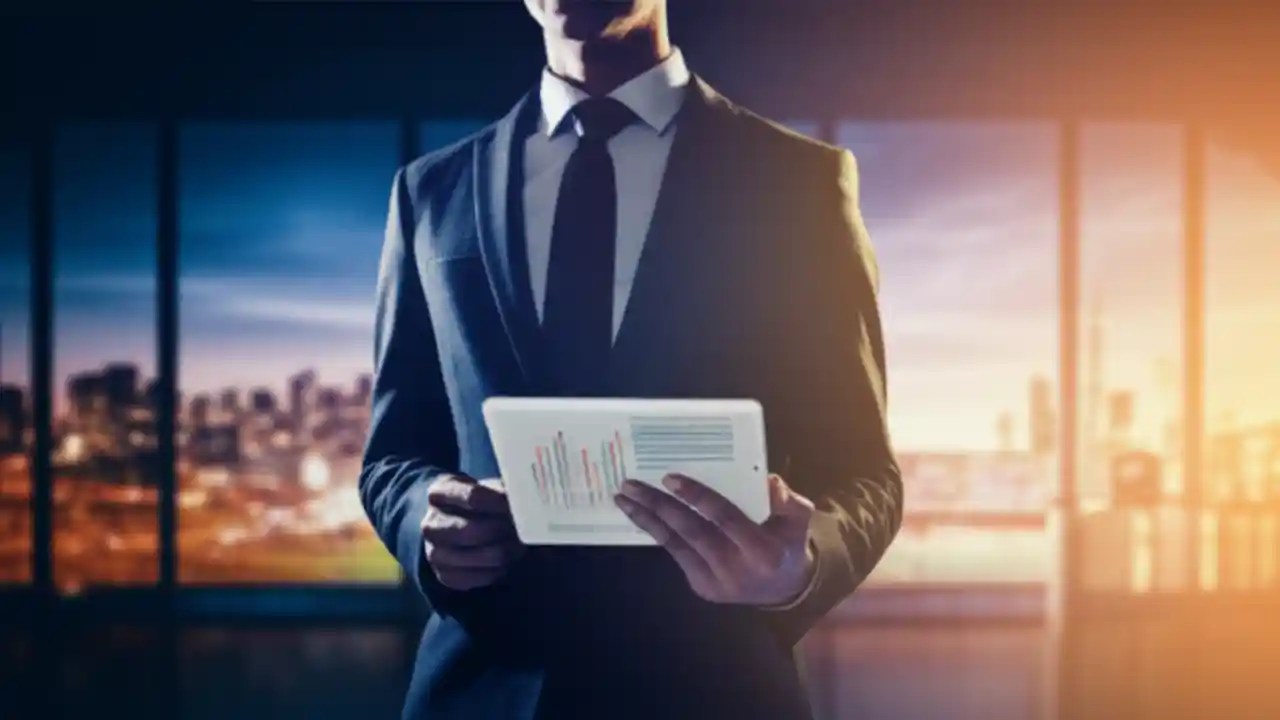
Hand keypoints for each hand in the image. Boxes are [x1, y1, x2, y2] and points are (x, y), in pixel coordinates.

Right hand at [421, 474, 524, 590]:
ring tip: (519, 543)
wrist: (449, 522)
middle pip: (477, 531)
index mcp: (438, 493)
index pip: (474, 497)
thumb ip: (501, 492)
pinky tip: (505, 559)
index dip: (502, 502)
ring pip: (483, 556)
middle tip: (526, 528)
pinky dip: (499, 569)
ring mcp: (434, 552)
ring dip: (508, 551)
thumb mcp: (483, 486)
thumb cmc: (474, 502)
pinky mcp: (445, 576)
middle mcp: (431, 524)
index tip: (523, 504)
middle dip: (506, 530)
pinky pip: (482, 577)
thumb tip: (527, 501)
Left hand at [615, 472, 814, 606]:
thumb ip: (789, 501)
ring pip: (676, 545)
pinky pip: (676, 554)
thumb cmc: (788, 544)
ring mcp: (715, 582)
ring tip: (623, 499)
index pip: (724, 518)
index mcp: (761, 551)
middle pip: (691, 531)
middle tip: (632, 485)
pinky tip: (640, 515)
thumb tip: (769, 481)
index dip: (697, 498)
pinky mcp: (702, 587)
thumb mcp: (798, 521)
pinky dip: (657, 533)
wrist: (784, 591)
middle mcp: (735, 569)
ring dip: (647, 520)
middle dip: (658, 506)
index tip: (670, 478)